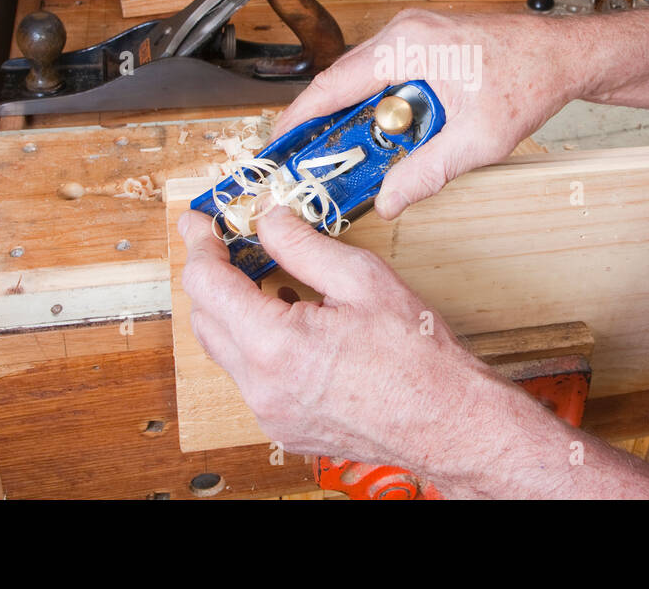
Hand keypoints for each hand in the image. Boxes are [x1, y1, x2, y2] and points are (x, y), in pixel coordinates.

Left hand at [178, 205, 509, 477]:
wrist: (448, 421)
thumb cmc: (417, 356)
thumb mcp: (361, 277)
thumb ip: (301, 244)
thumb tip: (268, 219)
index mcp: (275, 345)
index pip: (207, 285)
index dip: (200, 245)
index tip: (199, 222)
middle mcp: (262, 387)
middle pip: (205, 320)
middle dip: (213, 278)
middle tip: (231, 245)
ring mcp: (271, 414)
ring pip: (226, 351)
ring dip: (235, 312)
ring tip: (271, 282)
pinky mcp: (284, 429)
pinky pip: (251, 379)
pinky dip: (257, 345)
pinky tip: (291, 323)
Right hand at [271, 9, 584, 218]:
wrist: (566, 55)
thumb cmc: (529, 81)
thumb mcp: (476, 139)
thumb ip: (426, 172)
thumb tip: (388, 199)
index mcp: (407, 45)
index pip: (333, 83)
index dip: (300, 115)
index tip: (279, 142)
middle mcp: (404, 32)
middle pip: (344, 80)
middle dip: (323, 121)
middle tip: (307, 158)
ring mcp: (416, 33)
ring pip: (365, 78)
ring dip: (354, 114)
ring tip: (343, 154)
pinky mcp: (427, 42)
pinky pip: (387, 73)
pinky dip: (378, 104)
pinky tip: (384, 135)